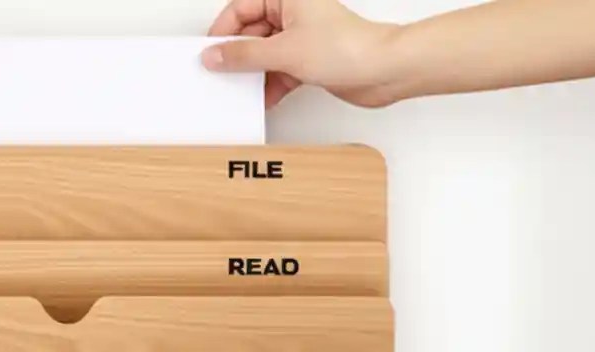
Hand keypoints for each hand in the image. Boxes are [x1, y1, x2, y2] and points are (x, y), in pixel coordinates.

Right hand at [202, 0, 402, 108]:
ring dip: (253, 73)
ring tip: (240, 90)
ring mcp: (301, 37)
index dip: (222, 32)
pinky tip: (262, 99)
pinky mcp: (308, 60)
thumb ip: (243, 55)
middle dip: (237, 56)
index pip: (240, 9)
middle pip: (250, 32)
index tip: (210, 54)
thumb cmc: (348, 48)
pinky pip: (278, 70)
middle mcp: (293, 13)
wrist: (384, 70)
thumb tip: (214, 55)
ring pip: (264, 54)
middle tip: (220, 74)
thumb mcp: (283, 51)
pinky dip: (269, 85)